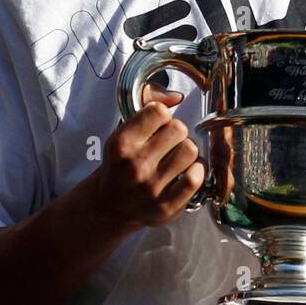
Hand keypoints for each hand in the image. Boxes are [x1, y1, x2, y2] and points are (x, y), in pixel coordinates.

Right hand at [95, 84, 203, 230]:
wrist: (108, 207)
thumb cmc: (121, 165)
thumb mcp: (124, 133)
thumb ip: (147, 105)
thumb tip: (176, 97)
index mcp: (122, 144)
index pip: (159, 112)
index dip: (162, 116)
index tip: (157, 126)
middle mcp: (135, 165)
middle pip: (179, 129)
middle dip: (177, 133)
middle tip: (168, 143)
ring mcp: (151, 188)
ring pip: (190, 151)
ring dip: (187, 152)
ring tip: (177, 158)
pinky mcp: (166, 206)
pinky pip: (195, 179)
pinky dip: (196, 172)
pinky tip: (187, 172)